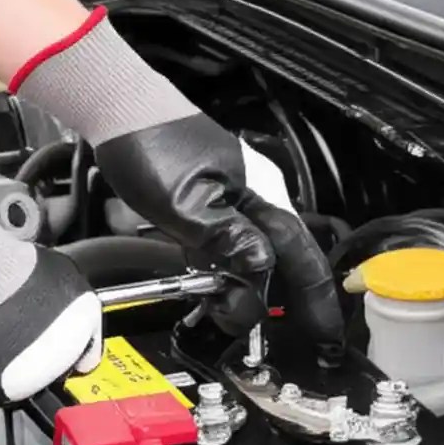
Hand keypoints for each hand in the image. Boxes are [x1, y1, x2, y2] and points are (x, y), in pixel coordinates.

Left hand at [94, 113, 342, 352]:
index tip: (323, 336)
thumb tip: (261, 271)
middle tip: (247, 326)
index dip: (316, 301)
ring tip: (223, 311)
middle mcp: (259, 197)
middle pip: (282, 261)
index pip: (302, 258)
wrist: (120, 108)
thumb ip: (228, 241)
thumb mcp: (187, 203)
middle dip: (273, 300)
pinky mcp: (212, 201)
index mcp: (265, 196)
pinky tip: (210, 285)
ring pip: (254, 256)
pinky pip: (230, 245)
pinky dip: (224, 270)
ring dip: (244, 287)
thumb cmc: (151, 142)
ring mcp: (236, 199)